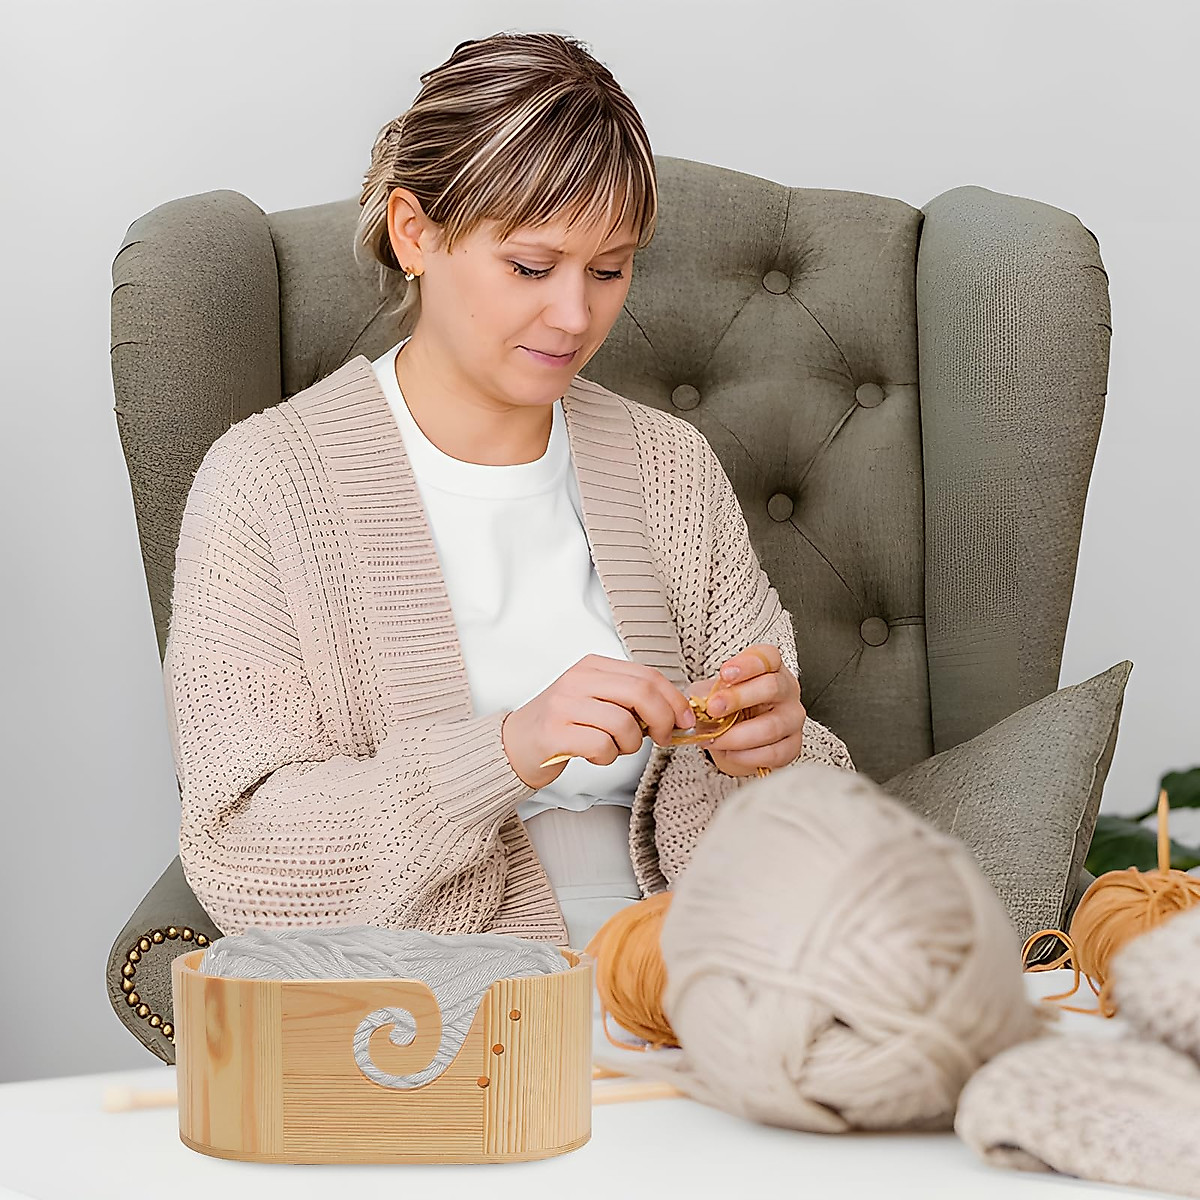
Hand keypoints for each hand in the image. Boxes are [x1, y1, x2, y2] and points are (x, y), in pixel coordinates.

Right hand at [501, 654, 698, 789]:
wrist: (514, 745)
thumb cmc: (563, 725)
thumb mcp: (596, 700)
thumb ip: (629, 699)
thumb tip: (675, 710)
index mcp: (592, 667)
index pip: (647, 675)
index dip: (674, 699)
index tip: (684, 720)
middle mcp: (577, 681)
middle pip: (641, 693)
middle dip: (663, 719)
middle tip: (663, 737)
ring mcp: (563, 706)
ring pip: (623, 723)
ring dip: (631, 744)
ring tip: (617, 747)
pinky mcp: (554, 734)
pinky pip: (601, 745)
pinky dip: (608, 757)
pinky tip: (596, 755)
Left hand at [690, 644, 804, 776]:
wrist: (736, 736)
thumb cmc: (730, 708)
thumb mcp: (713, 692)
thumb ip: (706, 693)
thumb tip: (698, 702)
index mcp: (770, 668)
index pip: (767, 657)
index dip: (747, 664)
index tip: (725, 673)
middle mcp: (786, 690)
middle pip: (771, 687)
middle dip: (738, 698)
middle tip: (713, 708)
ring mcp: (792, 718)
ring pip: (772, 726)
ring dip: (737, 735)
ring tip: (715, 738)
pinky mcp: (792, 745)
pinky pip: (774, 752)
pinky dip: (747, 755)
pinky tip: (730, 752)